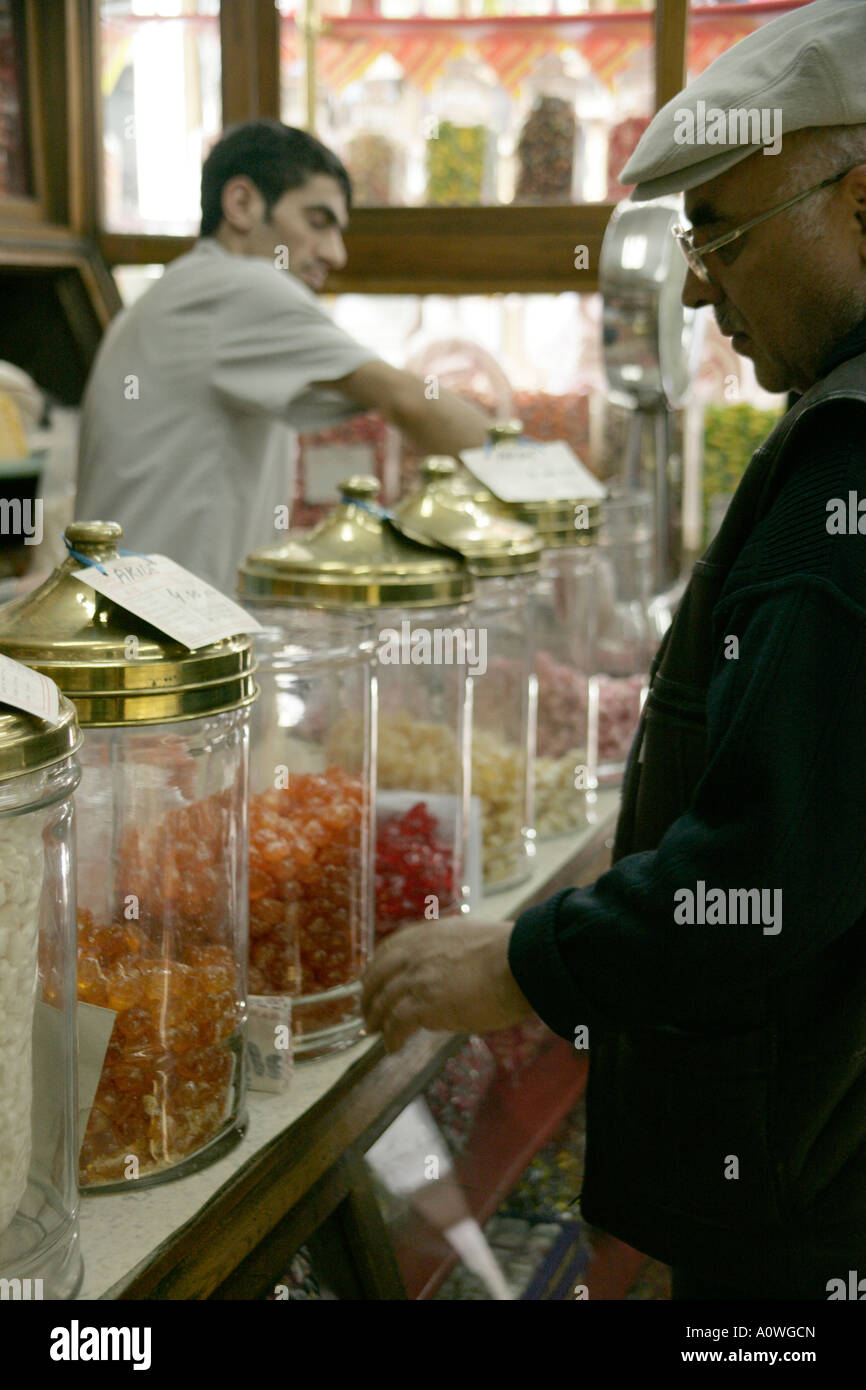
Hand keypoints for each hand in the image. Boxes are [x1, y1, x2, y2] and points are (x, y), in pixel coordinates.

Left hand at [361, 918, 533, 1053]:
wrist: (522, 962)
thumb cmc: (509, 953)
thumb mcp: (468, 939)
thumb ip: (447, 950)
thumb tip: (445, 969)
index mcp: (426, 935)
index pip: (387, 951)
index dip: (376, 971)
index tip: (373, 984)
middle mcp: (415, 953)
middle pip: (377, 976)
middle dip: (369, 997)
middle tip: (368, 1014)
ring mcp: (417, 978)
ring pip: (383, 1002)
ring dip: (377, 1020)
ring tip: (377, 1034)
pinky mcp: (424, 1004)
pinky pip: (397, 1024)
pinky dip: (392, 1037)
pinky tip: (394, 1047)